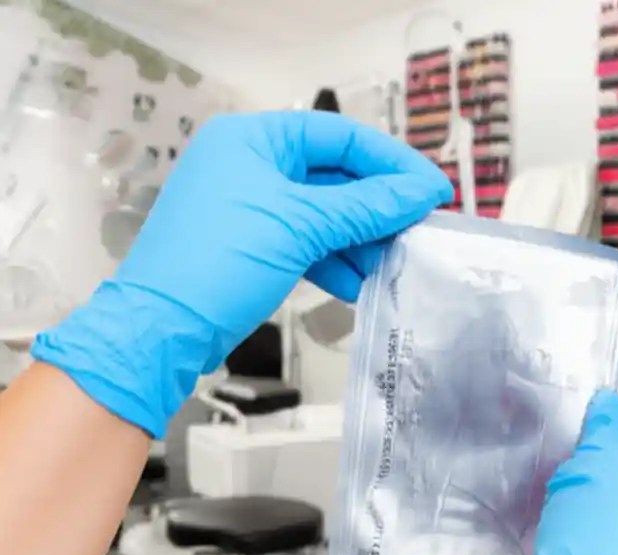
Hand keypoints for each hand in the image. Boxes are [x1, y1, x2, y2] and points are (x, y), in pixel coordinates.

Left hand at [32, 111, 452, 436]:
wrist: (159, 331)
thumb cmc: (220, 262)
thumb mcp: (302, 227)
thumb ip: (367, 207)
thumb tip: (424, 192)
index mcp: (253, 139)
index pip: (340, 135)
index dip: (392, 162)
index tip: (434, 191)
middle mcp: (250, 163)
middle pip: (336, 175)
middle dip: (377, 207)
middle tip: (419, 231)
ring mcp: (250, 205)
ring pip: (326, 213)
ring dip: (361, 239)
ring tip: (391, 264)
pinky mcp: (253, 244)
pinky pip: (308, 241)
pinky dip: (336, 260)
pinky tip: (359, 284)